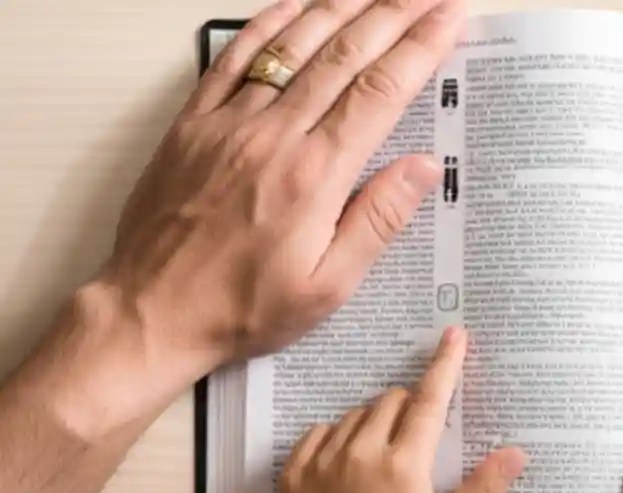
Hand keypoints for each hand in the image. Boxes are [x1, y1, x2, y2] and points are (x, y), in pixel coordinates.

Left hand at [98, 0, 463, 381]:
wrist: (151, 312)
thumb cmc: (241, 308)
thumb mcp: (328, 286)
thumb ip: (377, 221)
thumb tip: (422, 167)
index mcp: (315, 176)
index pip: (381, 92)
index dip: (421, 47)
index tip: (450, 18)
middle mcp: (274, 136)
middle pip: (345, 54)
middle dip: (393, 15)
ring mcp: (229, 123)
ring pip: (293, 46)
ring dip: (340, 8)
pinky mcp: (193, 125)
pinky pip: (234, 58)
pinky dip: (267, 24)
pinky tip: (294, 6)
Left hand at [273, 326, 526, 492]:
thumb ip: (483, 490)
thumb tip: (516, 452)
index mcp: (403, 464)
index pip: (429, 399)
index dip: (445, 364)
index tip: (455, 335)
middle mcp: (361, 451)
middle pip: (392, 400)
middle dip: (411, 406)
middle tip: (419, 442)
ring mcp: (322, 460)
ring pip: (356, 414)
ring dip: (376, 421)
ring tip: (384, 461)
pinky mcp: (293, 473)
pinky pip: (319, 432)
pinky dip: (338, 436)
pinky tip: (347, 464)